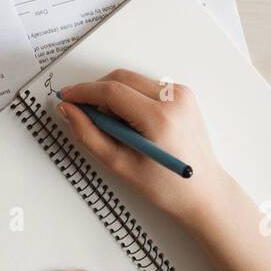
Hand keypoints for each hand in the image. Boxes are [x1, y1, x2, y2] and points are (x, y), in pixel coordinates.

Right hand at [57, 69, 236, 226]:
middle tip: (85, 116)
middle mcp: (174, 100)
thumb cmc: (168, 187)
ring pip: (132, 81)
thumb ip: (89, 135)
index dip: (84, 92)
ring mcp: (181, 95)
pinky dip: (131, 99)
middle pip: (121, 79)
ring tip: (118, 129)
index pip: (112, 91)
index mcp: (159, 118)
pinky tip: (133, 124)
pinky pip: (145, 86)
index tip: (67, 96)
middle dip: (97, 93)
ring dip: (115, 97)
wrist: (204, 192)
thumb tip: (69, 111)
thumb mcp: (120, 165)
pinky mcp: (183, 95)